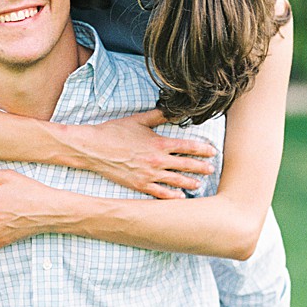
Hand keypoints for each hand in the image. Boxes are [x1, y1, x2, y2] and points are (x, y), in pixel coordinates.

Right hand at [72, 110, 215, 197]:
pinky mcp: (139, 184)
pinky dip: (172, 196)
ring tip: (199, 184)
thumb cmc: (113, 132)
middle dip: (202, 167)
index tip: (212, 151)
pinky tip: (180, 197)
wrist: (93, 148)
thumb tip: (174, 110)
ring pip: (176, 180)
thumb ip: (158, 116)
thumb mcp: (138, 120)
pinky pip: (160, 193)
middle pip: (187, 165)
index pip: (189, 147)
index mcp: (159, 143)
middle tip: (211, 169)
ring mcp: (149, 174)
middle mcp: (157, 160)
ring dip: (190, 182)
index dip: (203, 149)